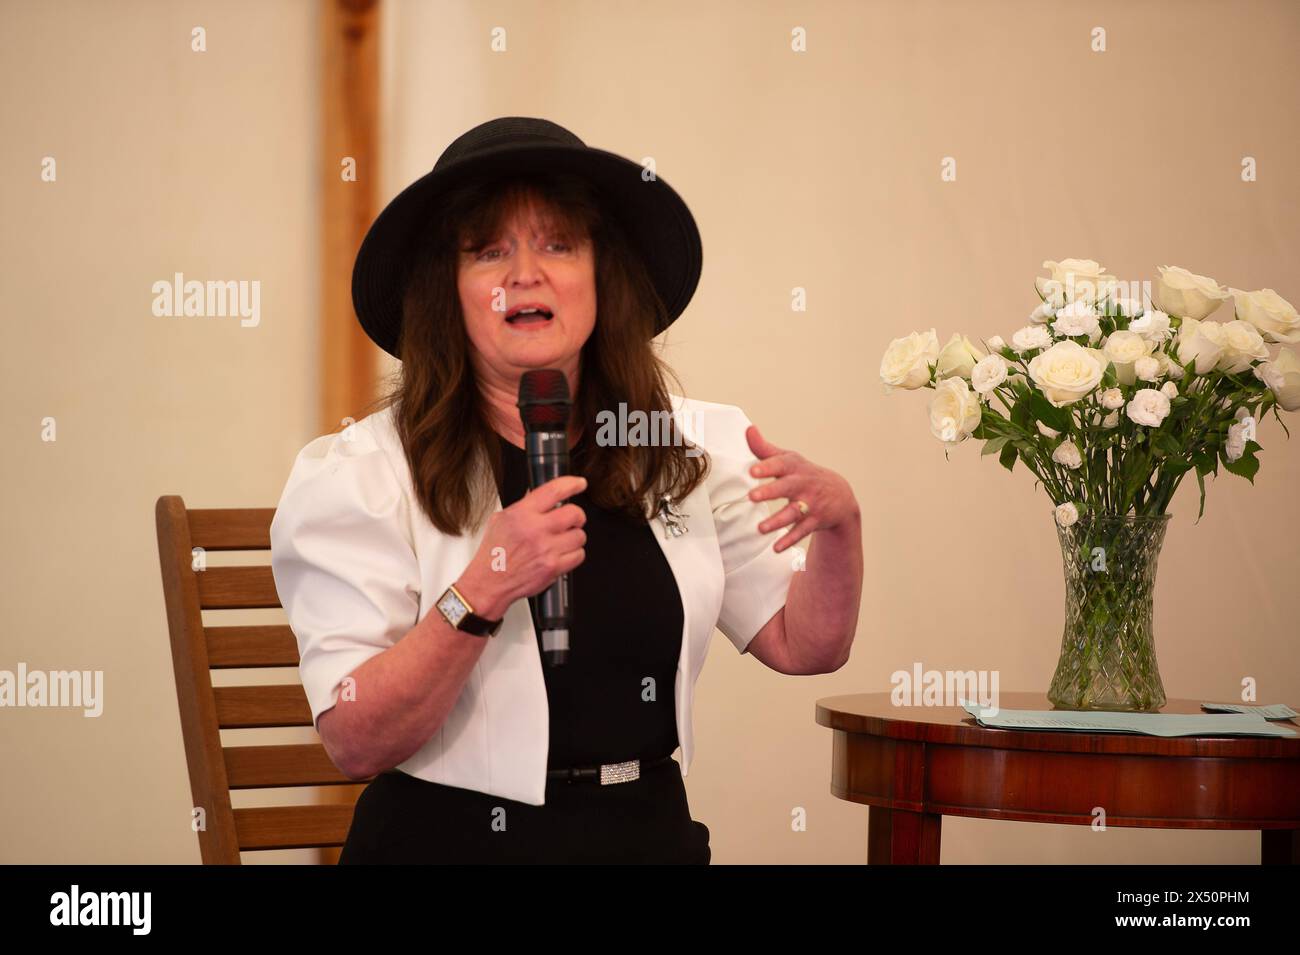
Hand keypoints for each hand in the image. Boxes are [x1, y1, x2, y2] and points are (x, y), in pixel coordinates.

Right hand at [457, 475, 587, 617]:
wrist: (489, 582)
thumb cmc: (493, 553)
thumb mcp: (500, 520)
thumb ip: (523, 506)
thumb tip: (543, 497)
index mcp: (522, 514)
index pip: (555, 490)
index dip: (572, 484)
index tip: (579, 484)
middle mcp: (535, 530)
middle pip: (574, 514)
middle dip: (577, 516)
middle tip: (573, 519)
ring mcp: (546, 550)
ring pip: (580, 536)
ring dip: (575, 537)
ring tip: (562, 540)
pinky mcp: (553, 567)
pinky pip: (578, 555)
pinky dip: (574, 555)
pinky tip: (561, 554)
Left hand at [745, 424, 859, 552]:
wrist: (839, 494)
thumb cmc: (804, 474)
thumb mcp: (788, 459)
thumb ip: (764, 448)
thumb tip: (748, 429)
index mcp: (794, 467)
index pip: (781, 464)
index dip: (767, 466)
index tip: (752, 471)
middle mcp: (803, 484)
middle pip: (787, 487)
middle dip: (770, 492)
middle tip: (752, 496)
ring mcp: (810, 504)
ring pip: (793, 513)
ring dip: (777, 521)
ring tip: (760, 529)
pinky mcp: (814, 521)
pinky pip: (801, 532)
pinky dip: (789, 539)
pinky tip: (776, 547)